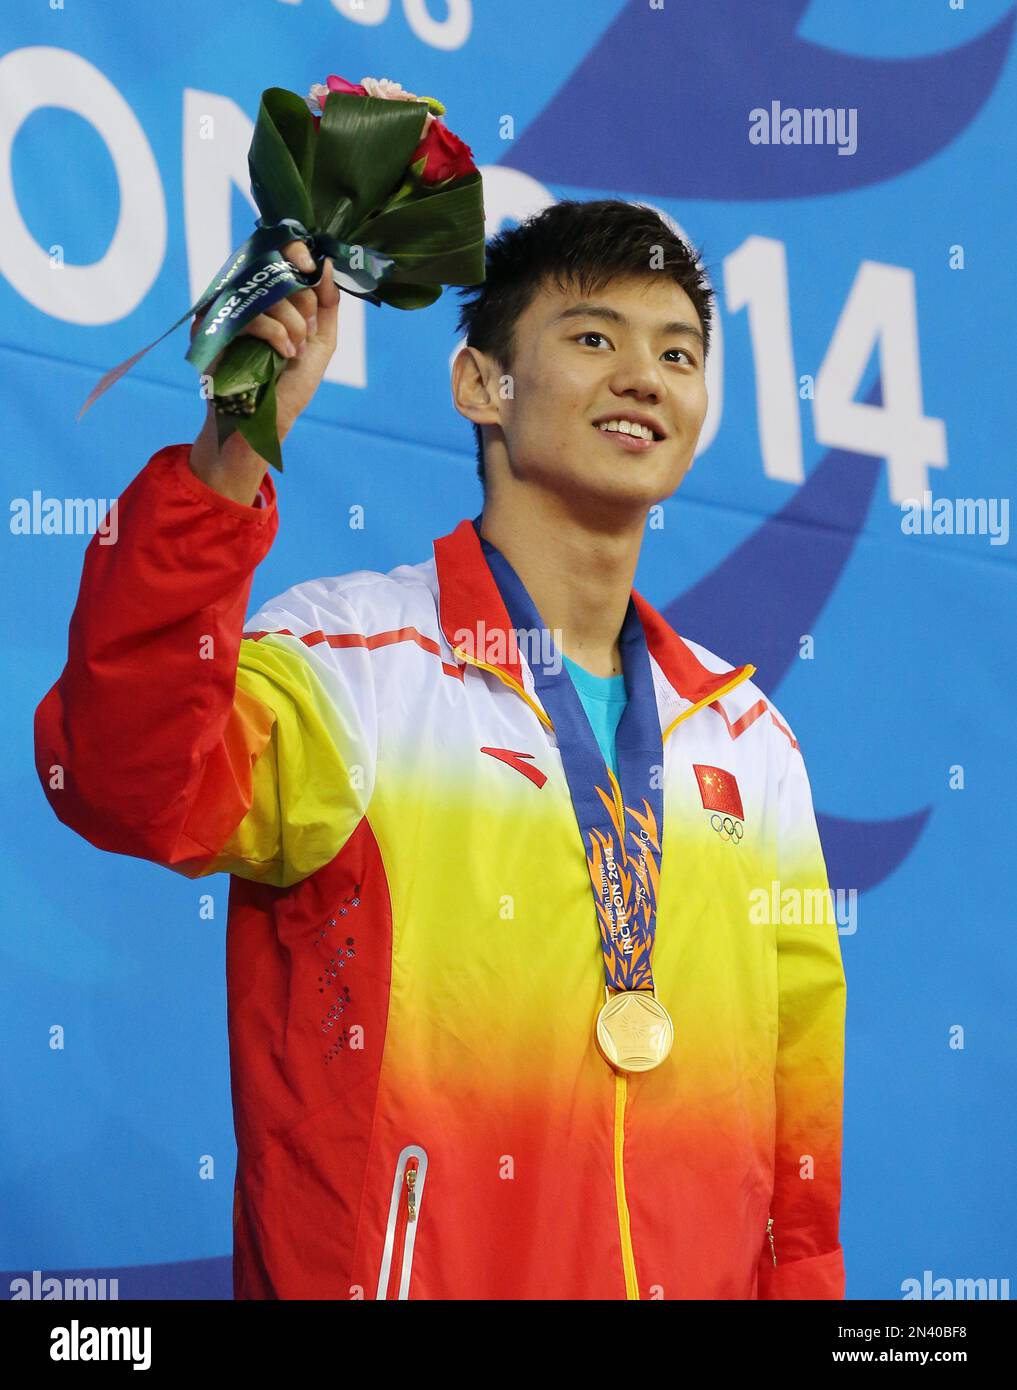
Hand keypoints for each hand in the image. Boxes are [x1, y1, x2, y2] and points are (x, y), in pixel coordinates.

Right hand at [190, 239, 340, 440]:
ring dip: (294, 323)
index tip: (311, 267)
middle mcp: (245, 295)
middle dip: (303, 301)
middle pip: (275, 267)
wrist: (266, 421)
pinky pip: (252, 314)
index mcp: (269, 294)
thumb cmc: (290, 384)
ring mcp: (227, 308)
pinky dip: (276, 334)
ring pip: (268, 293)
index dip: (297, 252)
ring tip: (295, 351)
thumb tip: (324, 263)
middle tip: (308, 331)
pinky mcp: (213, 327)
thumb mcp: (320, 341)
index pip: (278, 251)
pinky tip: (283, 353)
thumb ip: (326, 303)